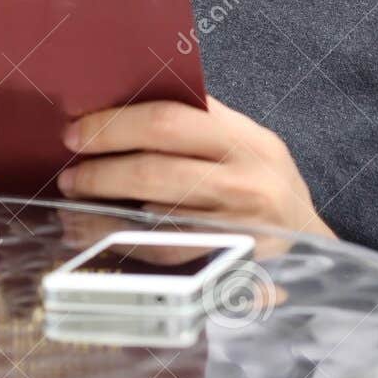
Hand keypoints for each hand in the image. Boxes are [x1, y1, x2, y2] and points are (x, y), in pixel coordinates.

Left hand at [57, 95, 334, 238]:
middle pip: (155, 170)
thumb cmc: (261, 181)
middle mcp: (246, 182)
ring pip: (154, 219)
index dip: (114, 124)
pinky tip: (99, 237)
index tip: (76, 129)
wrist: (308, 242)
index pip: (168, 120)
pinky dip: (124, 245)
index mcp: (245, 139)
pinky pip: (164, 257)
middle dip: (100, 170)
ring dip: (103, 211)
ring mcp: (238, 230)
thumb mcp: (245, 142)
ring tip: (75, 205)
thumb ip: (196, 124)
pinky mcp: (229, 268)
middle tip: (69, 172)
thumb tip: (115, 109)